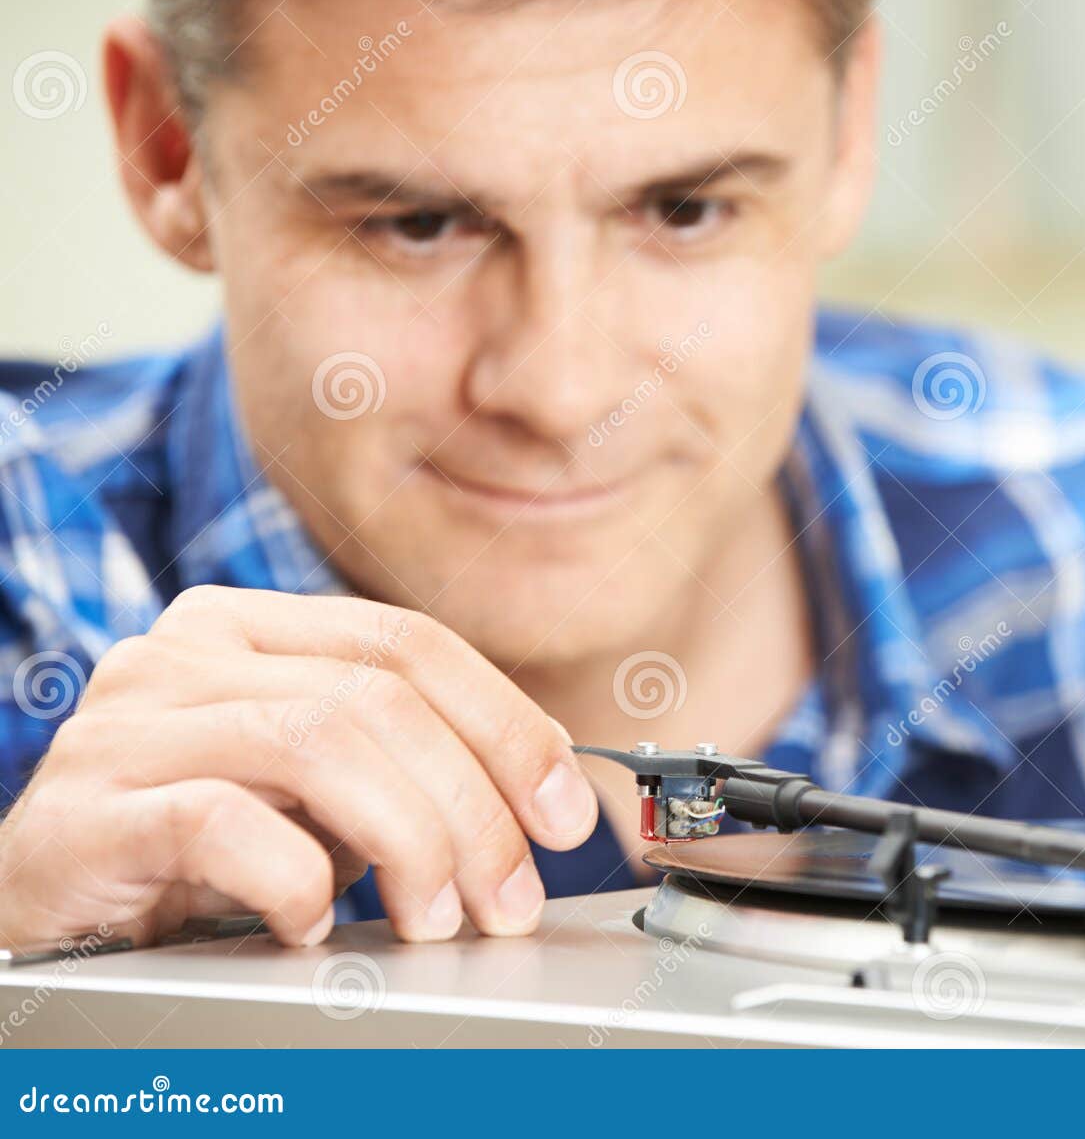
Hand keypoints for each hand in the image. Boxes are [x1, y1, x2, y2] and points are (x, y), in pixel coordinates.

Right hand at [0, 586, 596, 949]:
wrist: (42, 907)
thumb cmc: (190, 847)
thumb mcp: (315, 790)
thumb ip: (406, 770)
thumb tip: (541, 801)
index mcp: (251, 626)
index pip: (410, 641)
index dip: (507, 723)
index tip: (566, 809)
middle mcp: (184, 652)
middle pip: (378, 695)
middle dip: (473, 803)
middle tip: (509, 895)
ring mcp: (129, 724)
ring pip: (318, 741)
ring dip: (409, 840)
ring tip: (434, 917)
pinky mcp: (86, 811)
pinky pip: (224, 823)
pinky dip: (296, 881)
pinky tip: (312, 925)